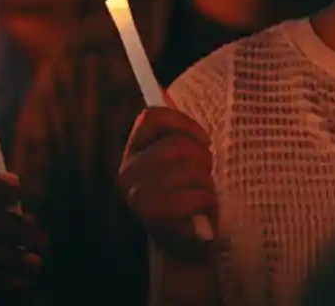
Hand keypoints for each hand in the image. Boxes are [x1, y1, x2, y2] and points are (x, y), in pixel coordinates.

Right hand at [118, 106, 217, 259]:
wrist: (187, 245)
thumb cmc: (187, 196)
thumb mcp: (179, 160)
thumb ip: (170, 129)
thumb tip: (160, 88)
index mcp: (133, 152)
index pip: (152, 116)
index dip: (183, 124)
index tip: (201, 140)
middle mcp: (127, 172)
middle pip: (177, 145)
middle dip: (202, 161)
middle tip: (202, 177)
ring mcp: (138, 196)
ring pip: (191, 170)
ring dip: (206, 185)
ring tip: (200, 196)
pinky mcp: (154, 218)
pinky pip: (195, 196)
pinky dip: (207, 204)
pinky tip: (199, 214)